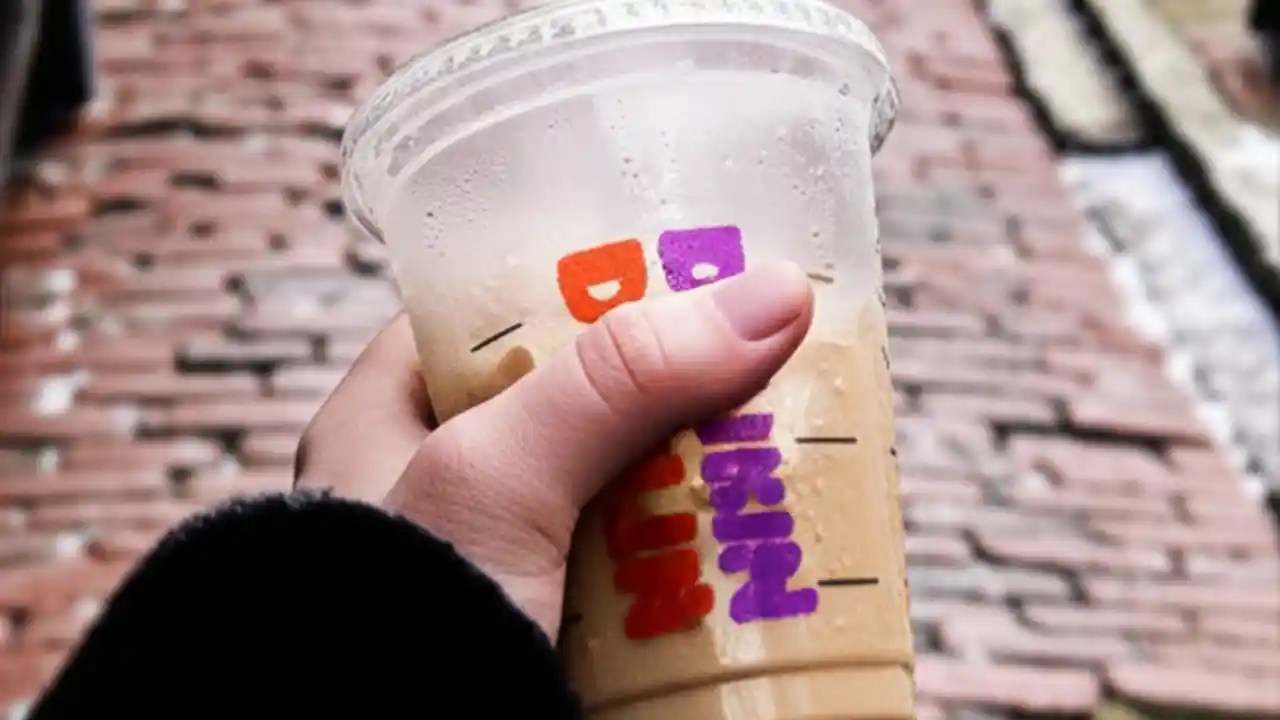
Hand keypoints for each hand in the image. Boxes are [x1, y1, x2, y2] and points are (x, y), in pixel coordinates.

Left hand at [294, 263, 812, 637]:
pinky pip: (635, 582)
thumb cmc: (396, 624)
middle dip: (670, 396)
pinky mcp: (548, 635)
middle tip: (761, 371)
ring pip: (618, 497)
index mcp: (388, 421)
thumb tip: (767, 297)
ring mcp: (499, 566)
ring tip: (782, 458)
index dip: (587, 282)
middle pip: (578, 407)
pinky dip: (692, 571)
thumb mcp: (492, 479)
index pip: (496, 314)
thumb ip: (612, 380)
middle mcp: (442, 489)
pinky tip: (751, 555)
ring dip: (695, 489)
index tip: (685, 273)